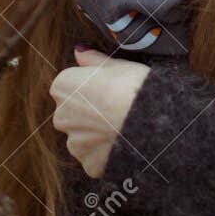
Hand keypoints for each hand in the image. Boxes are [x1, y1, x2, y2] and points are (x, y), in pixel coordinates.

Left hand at [48, 45, 151, 178]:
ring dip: (97, 135)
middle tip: (116, 110)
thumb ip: (92, 60)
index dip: (90, 88)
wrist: (153, 123)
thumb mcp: (117, 65)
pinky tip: (124, 145)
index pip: (69, 87)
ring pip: (83, 138)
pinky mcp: (89, 164)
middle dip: (89, 114)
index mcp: (63, 87)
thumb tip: (79, 51)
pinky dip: (106, 154)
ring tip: (123, 129)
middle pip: (72, 114)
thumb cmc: (135, 87)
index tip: (108, 89)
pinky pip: (95, 158)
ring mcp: (74, 143)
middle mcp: (61, 116)